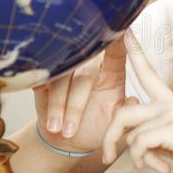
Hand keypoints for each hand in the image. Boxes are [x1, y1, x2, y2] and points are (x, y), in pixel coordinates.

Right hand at [33, 35, 126, 151]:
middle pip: (85, 74)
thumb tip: (135, 100)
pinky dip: (39, 83)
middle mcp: (91, 67)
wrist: (69, 140)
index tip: (119, 32)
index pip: (117, 54)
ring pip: (62, 77)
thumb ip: (126, 112)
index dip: (118, 43)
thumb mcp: (116, 124)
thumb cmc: (97, 127)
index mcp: (113, 72)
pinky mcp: (47, 77)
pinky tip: (37, 93)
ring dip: (57, 105)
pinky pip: (41, 74)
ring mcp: (68, 70)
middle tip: (70, 131)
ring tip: (56, 129)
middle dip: (75, 105)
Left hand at [102, 31, 172, 172]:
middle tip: (106, 158)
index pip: (147, 73)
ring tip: (144, 165)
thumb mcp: (171, 142)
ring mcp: (172, 114)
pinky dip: (141, 160)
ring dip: (130, 154)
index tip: (126, 31)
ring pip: (128, 130)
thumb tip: (129, 137)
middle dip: (110, 137)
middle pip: (123, 112)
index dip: (135, 53)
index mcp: (171, 103)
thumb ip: (151, 133)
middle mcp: (170, 103)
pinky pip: (138, 143)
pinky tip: (160, 168)